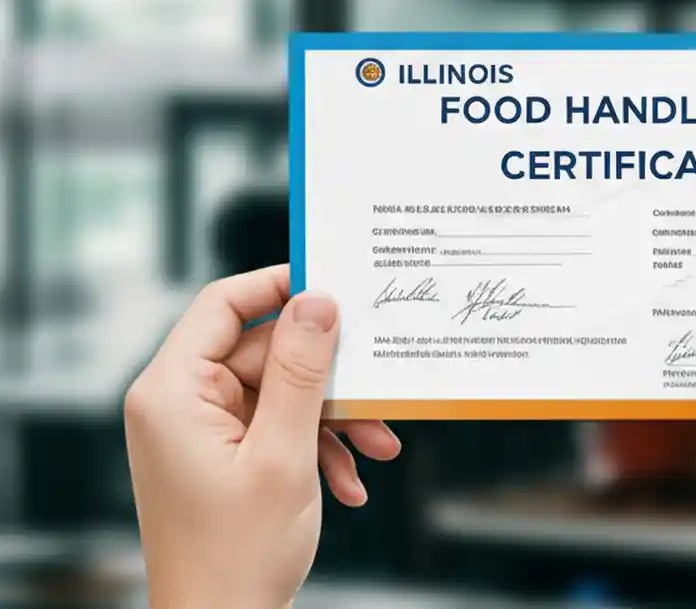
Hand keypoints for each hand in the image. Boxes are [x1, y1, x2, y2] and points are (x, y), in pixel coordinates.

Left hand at [124, 265, 400, 608]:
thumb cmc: (237, 555)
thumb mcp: (284, 454)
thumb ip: (302, 372)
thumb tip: (318, 301)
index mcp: (173, 391)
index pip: (223, 304)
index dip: (280, 284)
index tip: (336, 283)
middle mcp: (179, 403)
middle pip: (266, 352)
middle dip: (328, 379)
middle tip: (380, 394)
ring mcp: (200, 431)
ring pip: (281, 392)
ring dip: (332, 419)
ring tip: (379, 448)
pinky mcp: (221, 455)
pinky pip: (277, 426)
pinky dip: (317, 447)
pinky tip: (350, 482)